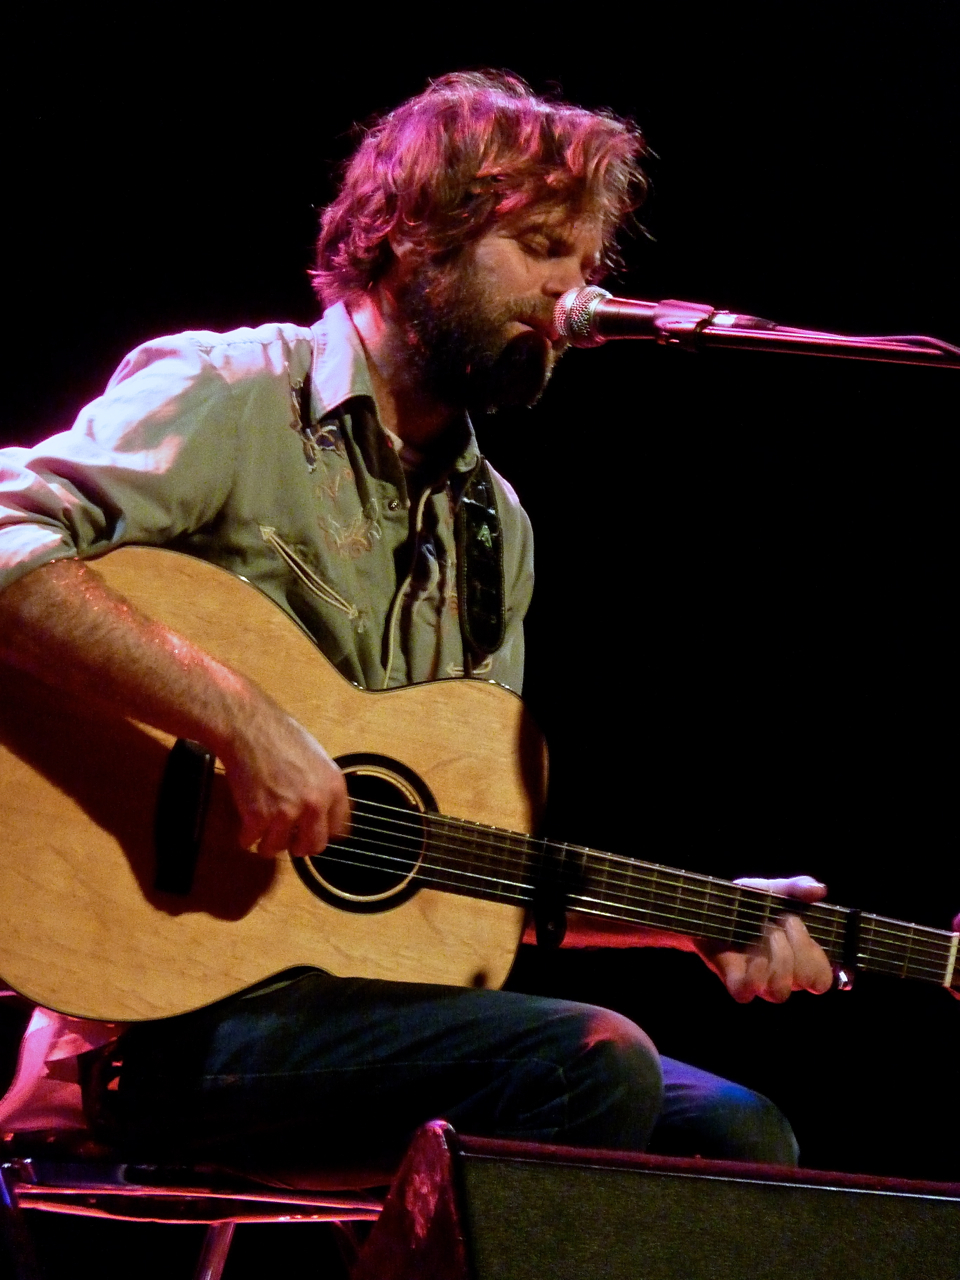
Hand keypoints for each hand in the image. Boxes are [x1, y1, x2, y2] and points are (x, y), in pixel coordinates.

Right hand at [220, 692, 350, 858]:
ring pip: (279, 848)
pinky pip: (251, 842)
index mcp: (334, 787)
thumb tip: (328, 810)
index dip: (322, 832)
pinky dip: (245, 836)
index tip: (311, 832)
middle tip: (286, 836)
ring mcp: (287, 812)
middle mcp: (315, 803)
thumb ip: (324, 786)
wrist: (249, 726)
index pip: (338, 829)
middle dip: (298, 844)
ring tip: (262, 828)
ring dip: (268, 842)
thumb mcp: (318, 759)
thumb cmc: (280, 735)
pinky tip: (246, 822)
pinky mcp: (258, 817)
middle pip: (313, 846)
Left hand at [696, 875, 833, 1002]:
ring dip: (775, 958)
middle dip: (798, 947)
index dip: (820, 962)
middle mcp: (783, 975)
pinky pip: (749, 993)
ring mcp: (760, 982)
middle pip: (807, 982)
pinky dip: (752, 971)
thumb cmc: (747, 901)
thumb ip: (797, 888)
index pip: (823, 980)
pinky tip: (749, 950)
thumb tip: (820, 890)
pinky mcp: (736, 984)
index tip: (807, 933)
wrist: (711, 905)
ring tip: (764, 932)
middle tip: (781, 922)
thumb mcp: (773, 889)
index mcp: (799, 958)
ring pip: (780, 992)